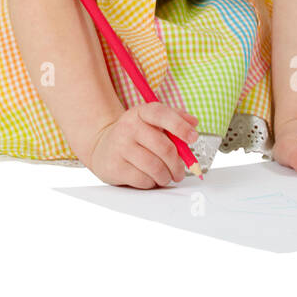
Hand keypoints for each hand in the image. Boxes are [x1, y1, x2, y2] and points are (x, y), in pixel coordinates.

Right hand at [84, 102, 198, 188]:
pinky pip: (144, 180)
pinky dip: (152, 183)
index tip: (193, 138)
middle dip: (178, 165)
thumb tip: (194, 123)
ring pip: (156, 168)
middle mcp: (129, 127)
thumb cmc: (135, 135)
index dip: (180, 126)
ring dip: (166, 176)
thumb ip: (175, 119)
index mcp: (141, 112)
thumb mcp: (152, 121)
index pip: (162, 114)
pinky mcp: (115, 166)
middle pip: (165, 148)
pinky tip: (149, 178)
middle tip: (179, 171)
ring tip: (165, 176)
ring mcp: (120, 147)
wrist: (103, 147)